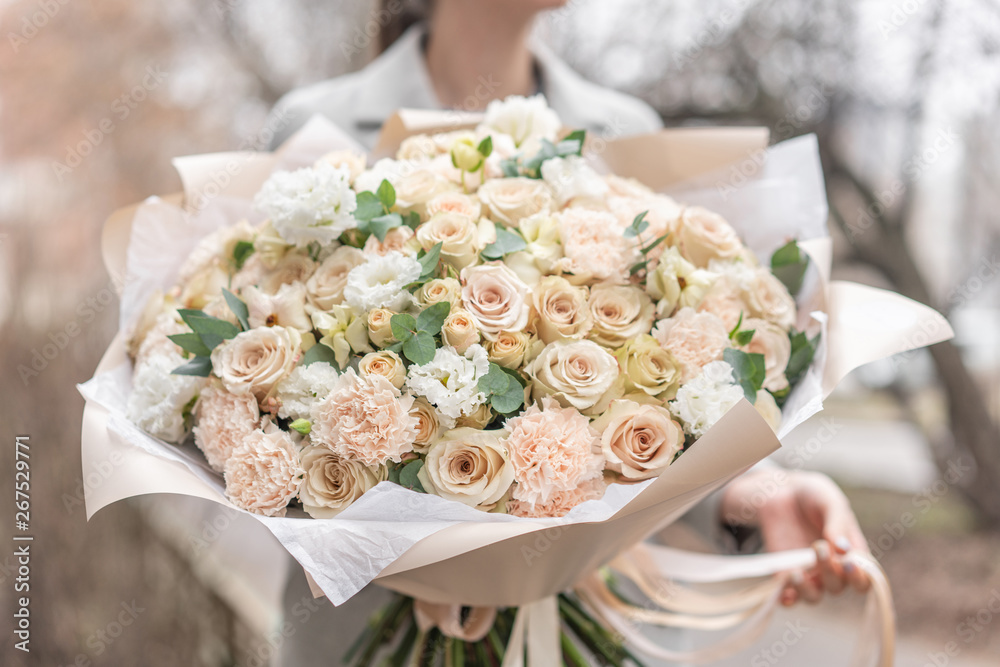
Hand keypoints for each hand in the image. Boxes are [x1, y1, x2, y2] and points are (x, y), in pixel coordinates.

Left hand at [719, 468, 870, 605]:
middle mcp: (833, 568)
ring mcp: (809, 573)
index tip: (848, 561)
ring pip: (814, 596)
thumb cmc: (815, 496)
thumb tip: (843, 550)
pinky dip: (787, 598)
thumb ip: (838, 523)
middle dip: (830, 571)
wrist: (782, 491)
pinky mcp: (785, 572)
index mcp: (852, 553)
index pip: (864, 579)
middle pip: (837, 586)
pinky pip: (788, 595)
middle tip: (818, 546)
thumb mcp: (830, 502)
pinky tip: (783, 592)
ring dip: (806, 590)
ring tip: (796, 572)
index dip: (859, 577)